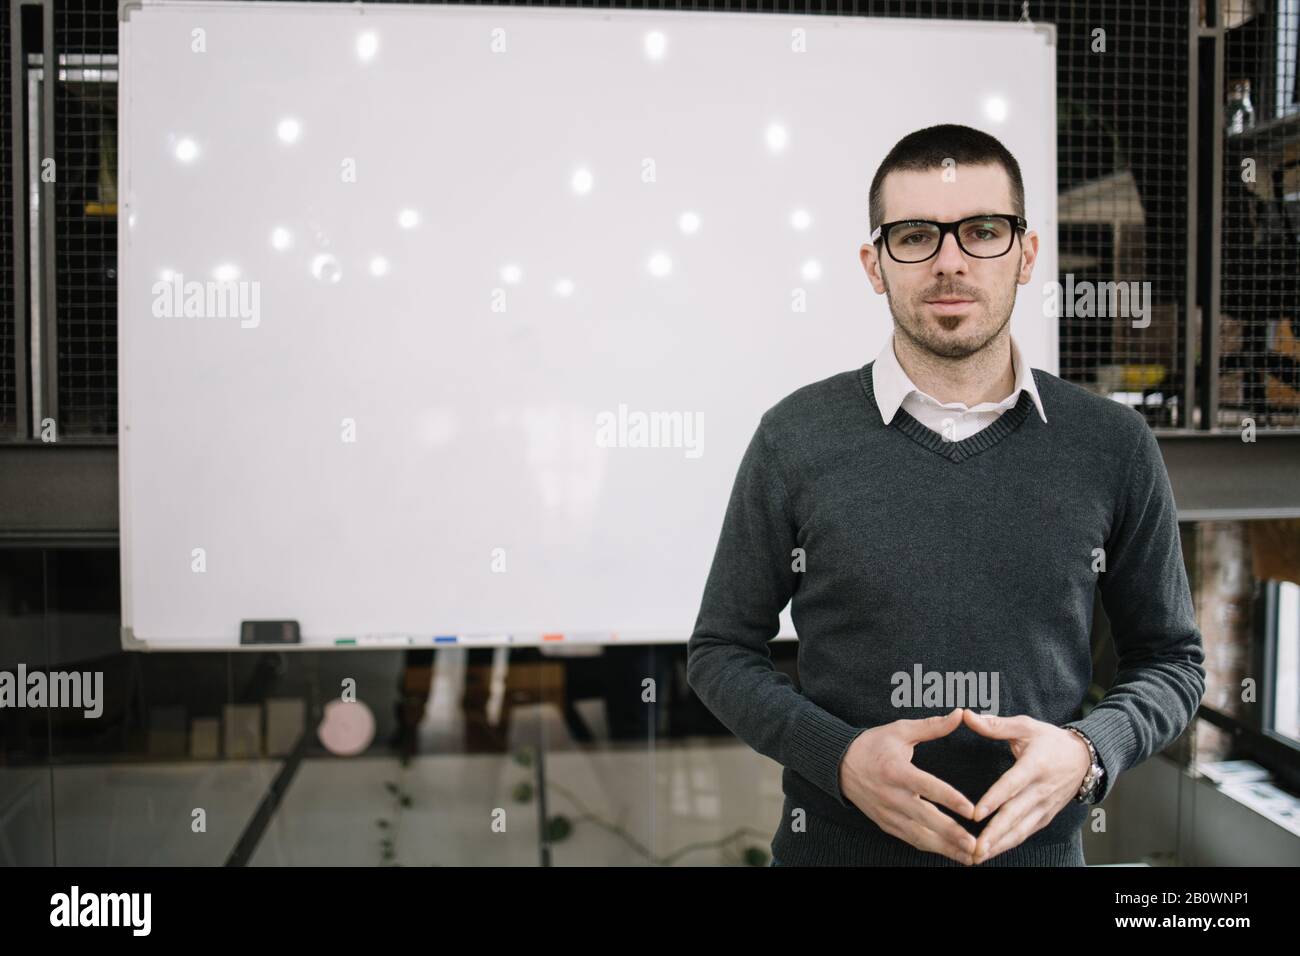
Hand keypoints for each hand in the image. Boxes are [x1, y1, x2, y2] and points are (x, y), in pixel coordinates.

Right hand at [838, 707, 978, 864]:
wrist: (839, 764)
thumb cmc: (874, 745)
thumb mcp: (900, 730)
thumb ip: (932, 726)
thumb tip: (960, 715)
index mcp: (896, 771)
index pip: (927, 787)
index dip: (950, 799)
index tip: (972, 811)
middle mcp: (891, 795)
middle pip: (925, 818)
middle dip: (951, 834)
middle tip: (975, 845)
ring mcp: (887, 813)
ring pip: (919, 836)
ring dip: (945, 848)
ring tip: (969, 858)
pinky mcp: (886, 823)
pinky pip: (911, 839)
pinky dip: (931, 848)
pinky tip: (950, 853)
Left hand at [962, 709, 1091, 864]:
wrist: (1084, 758)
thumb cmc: (1050, 740)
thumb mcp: (1026, 726)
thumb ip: (995, 725)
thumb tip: (966, 715)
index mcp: (1035, 766)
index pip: (1012, 785)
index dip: (994, 800)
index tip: (976, 814)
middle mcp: (1041, 790)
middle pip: (1015, 815)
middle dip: (994, 833)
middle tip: (974, 847)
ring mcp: (1045, 806)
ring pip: (1021, 829)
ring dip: (1000, 844)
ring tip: (978, 856)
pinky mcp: (1046, 816)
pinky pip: (1026, 832)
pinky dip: (1010, 844)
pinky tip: (992, 851)